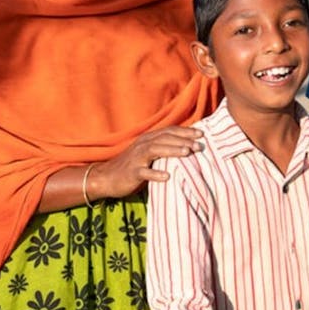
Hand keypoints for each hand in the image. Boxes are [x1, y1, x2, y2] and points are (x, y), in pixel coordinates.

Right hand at [89, 126, 203, 199]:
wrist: (106, 178)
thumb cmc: (132, 166)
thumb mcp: (148, 155)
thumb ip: (163, 150)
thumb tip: (187, 148)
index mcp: (148, 140)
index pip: (169, 131)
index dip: (185, 131)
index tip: (202, 134)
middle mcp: (142, 145)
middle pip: (165, 138)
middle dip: (184, 140)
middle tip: (200, 144)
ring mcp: (136, 158)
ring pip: (155, 150)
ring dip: (172, 151)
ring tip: (187, 153)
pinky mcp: (131, 172)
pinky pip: (143, 172)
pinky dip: (155, 174)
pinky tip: (167, 177)